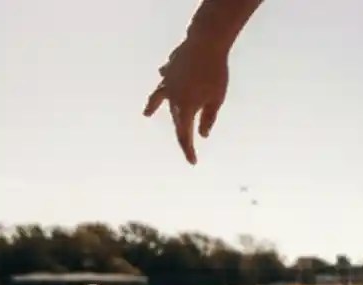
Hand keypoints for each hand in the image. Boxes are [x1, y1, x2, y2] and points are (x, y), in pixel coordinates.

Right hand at [143, 39, 229, 164]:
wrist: (205, 44)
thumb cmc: (215, 74)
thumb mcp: (216, 100)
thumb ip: (208, 118)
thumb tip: (202, 135)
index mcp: (185, 108)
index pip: (184, 135)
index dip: (188, 150)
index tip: (193, 162)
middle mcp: (172, 97)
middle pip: (176, 119)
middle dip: (182, 133)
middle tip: (188, 148)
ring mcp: (168, 82)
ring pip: (160, 98)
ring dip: (153, 106)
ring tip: (146, 114)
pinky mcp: (170, 69)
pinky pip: (165, 80)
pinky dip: (165, 83)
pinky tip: (164, 80)